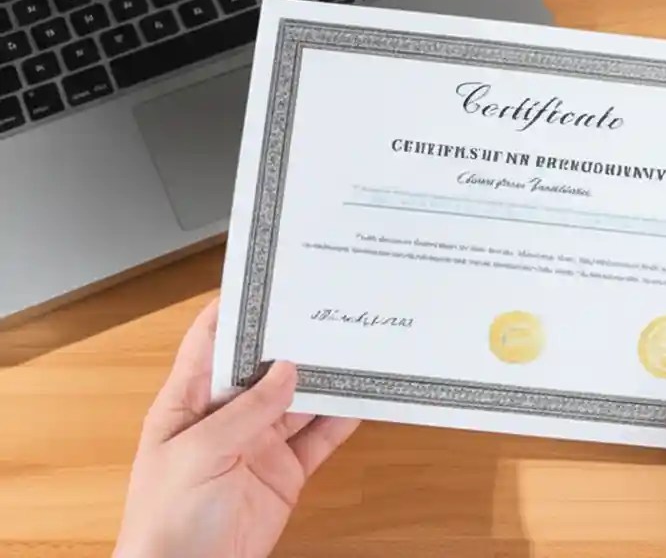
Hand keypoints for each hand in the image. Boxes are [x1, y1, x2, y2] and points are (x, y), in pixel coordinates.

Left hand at [115, 300, 359, 557]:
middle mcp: (224, 418)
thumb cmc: (167, 523)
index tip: (266, 281)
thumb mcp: (199, 454)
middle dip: (293, 342)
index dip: (235, 310)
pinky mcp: (285, 472)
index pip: (210, 341)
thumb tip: (285, 371)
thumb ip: (247, 411)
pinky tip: (361, 400)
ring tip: (354, 351)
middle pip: (264, 368)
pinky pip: (319, 438)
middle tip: (327, 314)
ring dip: (324, 380)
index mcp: (187, 403)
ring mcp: (257, 445)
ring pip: (298, 400)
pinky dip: (341, 419)